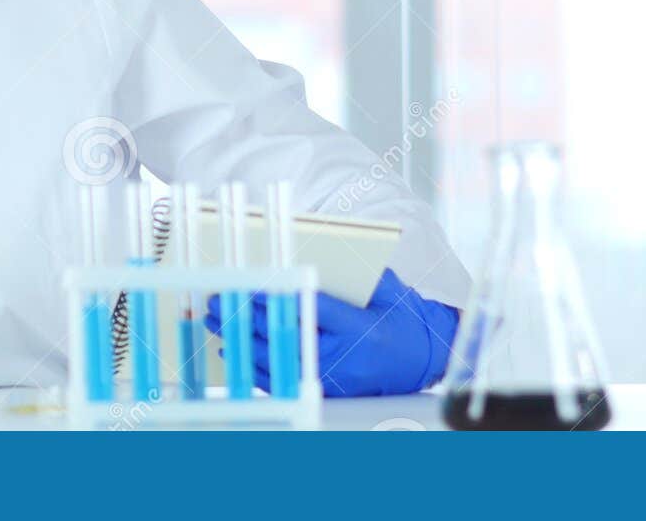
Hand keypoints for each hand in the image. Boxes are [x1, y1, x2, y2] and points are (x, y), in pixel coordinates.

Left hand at [204, 268, 459, 396]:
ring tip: (217, 324)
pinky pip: (287, 382)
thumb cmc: (406, 318)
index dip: (276, 297)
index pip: (310, 309)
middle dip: (248, 319)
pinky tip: (237, 353)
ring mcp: (336, 379)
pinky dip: (257, 368)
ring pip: (279, 363)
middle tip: (219, 302)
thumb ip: (356, 273)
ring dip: (243, 343)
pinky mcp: (330, 393)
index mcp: (360, 328)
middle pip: (286, 336)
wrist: (428, 359)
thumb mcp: (389, 288)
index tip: (248, 286)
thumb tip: (318, 252)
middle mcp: (346, 357)